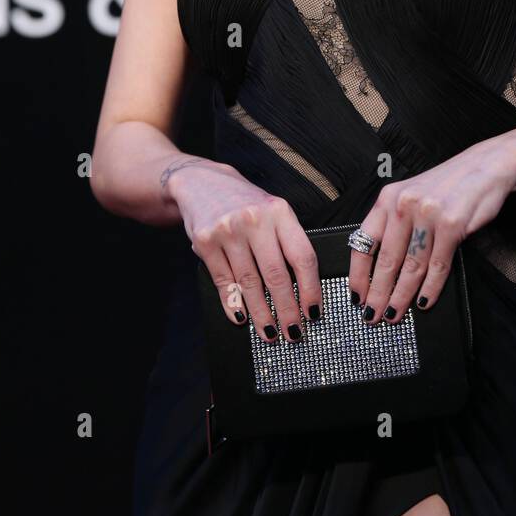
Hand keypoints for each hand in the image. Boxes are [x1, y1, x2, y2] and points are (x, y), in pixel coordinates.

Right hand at [164, 158, 321, 341]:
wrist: (201, 182)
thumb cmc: (244, 203)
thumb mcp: (272, 211)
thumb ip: (286, 241)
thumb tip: (303, 289)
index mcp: (280, 212)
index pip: (302, 256)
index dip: (311, 289)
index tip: (314, 312)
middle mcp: (255, 220)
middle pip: (277, 275)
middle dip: (287, 310)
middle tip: (293, 332)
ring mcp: (228, 230)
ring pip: (250, 283)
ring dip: (261, 313)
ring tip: (269, 332)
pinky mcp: (205, 241)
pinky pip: (223, 281)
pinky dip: (233, 304)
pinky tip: (241, 318)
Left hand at [348, 133, 515, 323]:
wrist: (486, 166)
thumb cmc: (447, 185)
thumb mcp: (411, 195)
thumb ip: (394, 223)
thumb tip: (379, 268)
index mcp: (388, 197)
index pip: (364, 242)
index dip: (358, 274)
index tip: (357, 296)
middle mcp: (404, 204)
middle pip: (386, 260)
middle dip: (378, 293)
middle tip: (372, 316)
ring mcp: (428, 214)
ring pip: (411, 267)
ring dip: (402, 296)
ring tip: (394, 314)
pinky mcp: (452, 225)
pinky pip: (438, 265)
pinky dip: (430, 288)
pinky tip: (424, 302)